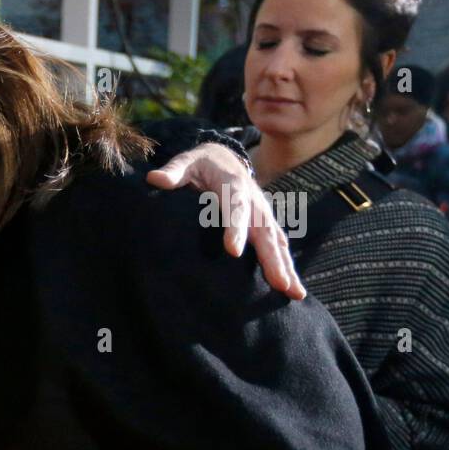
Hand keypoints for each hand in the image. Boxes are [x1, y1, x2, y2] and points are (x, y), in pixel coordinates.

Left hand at [146, 144, 305, 300]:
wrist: (223, 156)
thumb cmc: (200, 163)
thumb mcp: (186, 162)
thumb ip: (174, 171)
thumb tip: (154, 178)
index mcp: (233, 186)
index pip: (236, 208)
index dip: (236, 228)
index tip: (233, 251)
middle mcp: (253, 201)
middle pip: (264, 232)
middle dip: (271, 258)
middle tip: (278, 284)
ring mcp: (262, 213)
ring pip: (277, 242)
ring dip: (285, 267)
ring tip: (293, 293)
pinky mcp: (264, 223)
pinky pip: (278, 246)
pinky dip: (286, 265)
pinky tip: (292, 288)